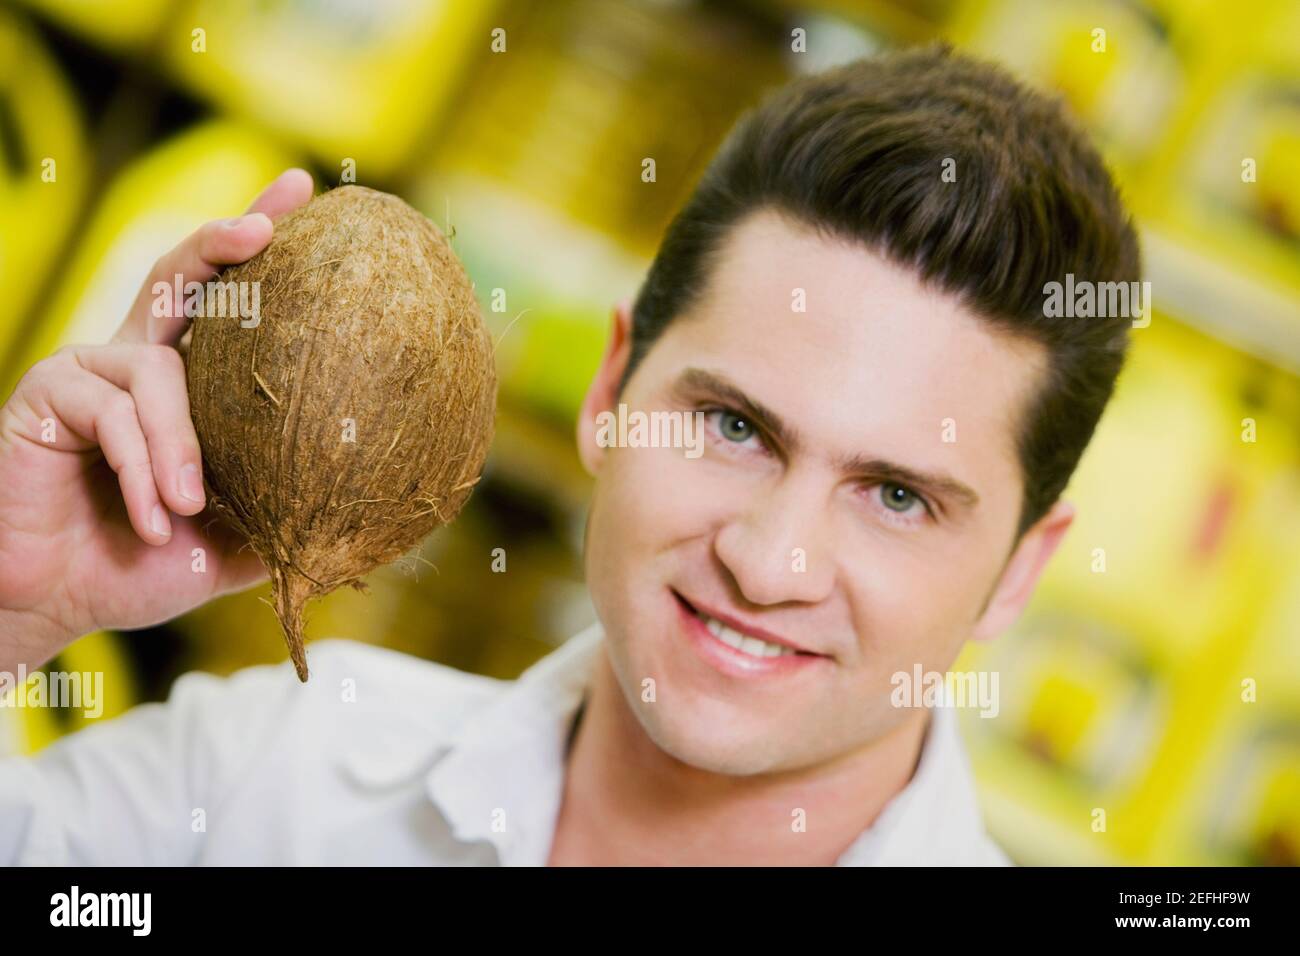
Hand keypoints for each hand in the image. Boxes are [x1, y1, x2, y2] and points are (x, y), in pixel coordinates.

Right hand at [0, 169, 313, 671]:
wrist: (60, 602)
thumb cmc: (145, 565)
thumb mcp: (233, 538)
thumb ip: (281, 511)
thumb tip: (366, 510)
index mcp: (186, 380)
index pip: (225, 297)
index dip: (256, 236)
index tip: (304, 190)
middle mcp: (136, 358)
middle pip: (179, 275)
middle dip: (221, 242)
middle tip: (264, 229)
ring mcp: (87, 369)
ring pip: (156, 372)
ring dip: (180, 445)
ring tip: (191, 508)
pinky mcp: (46, 395)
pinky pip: (110, 415)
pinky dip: (141, 470)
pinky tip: (156, 519)